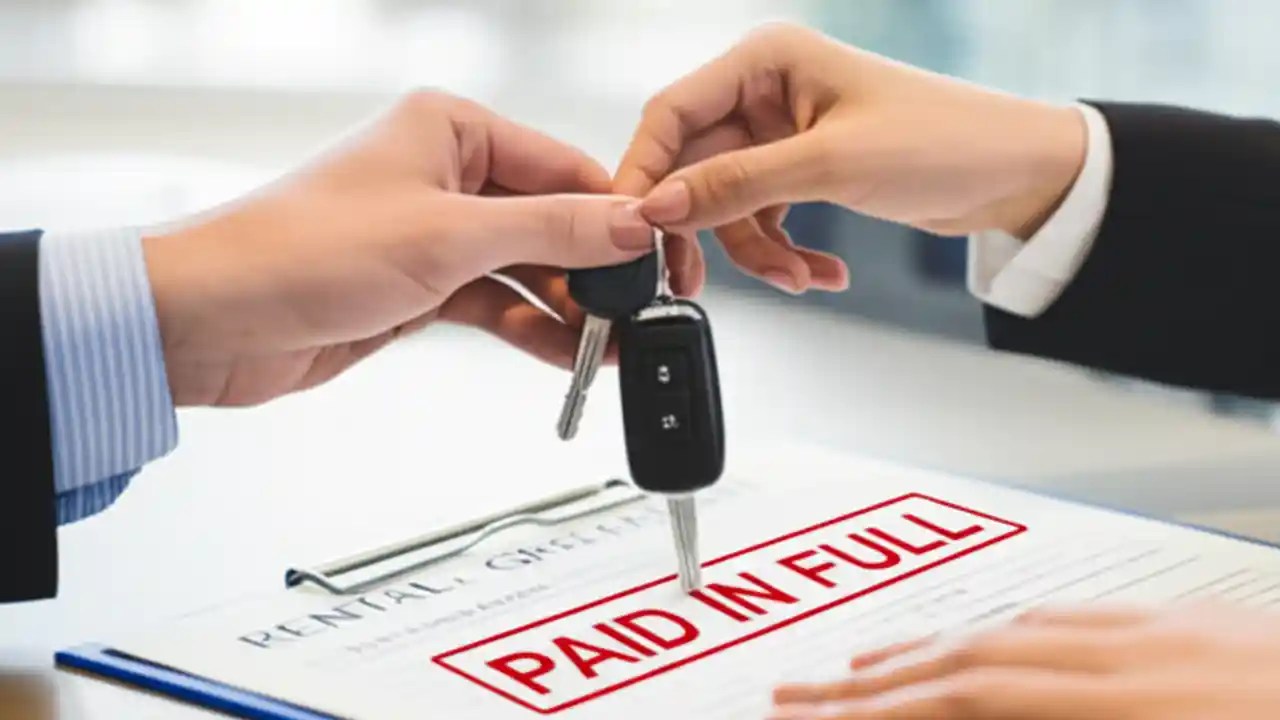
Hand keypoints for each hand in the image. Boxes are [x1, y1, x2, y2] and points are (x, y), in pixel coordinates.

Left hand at [143, 91, 654, 405]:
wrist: (213, 321)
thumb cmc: (301, 251)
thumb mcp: (448, 237)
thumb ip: (550, 231)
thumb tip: (629, 225)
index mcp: (451, 129)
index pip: (563, 169)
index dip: (615, 217)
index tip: (656, 260)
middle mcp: (445, 174)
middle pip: (550, 222)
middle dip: (593, 271)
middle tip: (638, 314)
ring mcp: (434, 234)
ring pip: (526, 268)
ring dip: (567, 309)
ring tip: (613, 347)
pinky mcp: (420, 286)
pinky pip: (495, 303)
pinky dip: (529, 329)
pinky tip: (564, 354)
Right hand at [616, 23, 1086, 294]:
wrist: (1018, 175)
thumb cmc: (946, 139)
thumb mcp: (829, 165)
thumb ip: (735, 185)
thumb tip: (656, 207)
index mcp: (766, 60)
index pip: (671, 114)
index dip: (645, 174)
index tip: (633, 230)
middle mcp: (766, 93)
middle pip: (693, 168)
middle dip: (704, 229)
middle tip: (692, 279)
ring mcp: (781, 136)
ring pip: (727, 205)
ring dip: (756, 252)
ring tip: (799, 278)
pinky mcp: (801, 173)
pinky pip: (762, 220)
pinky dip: (784, 253)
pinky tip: (821, 272)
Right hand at [769, 603, 1279, 718]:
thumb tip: (975, 718)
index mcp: (1143, 704)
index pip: (969, 700)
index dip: (876, 711)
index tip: (813, 719)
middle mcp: (1146, 656)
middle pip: (971, 655)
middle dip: (870, 679)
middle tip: (799, 693)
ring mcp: (1176, 635)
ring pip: (1016, 628)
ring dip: (927, 649)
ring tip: (864, 666)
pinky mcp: (1205, 630)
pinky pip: (1073, 620)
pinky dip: (1006, 632)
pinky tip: (988, 640)